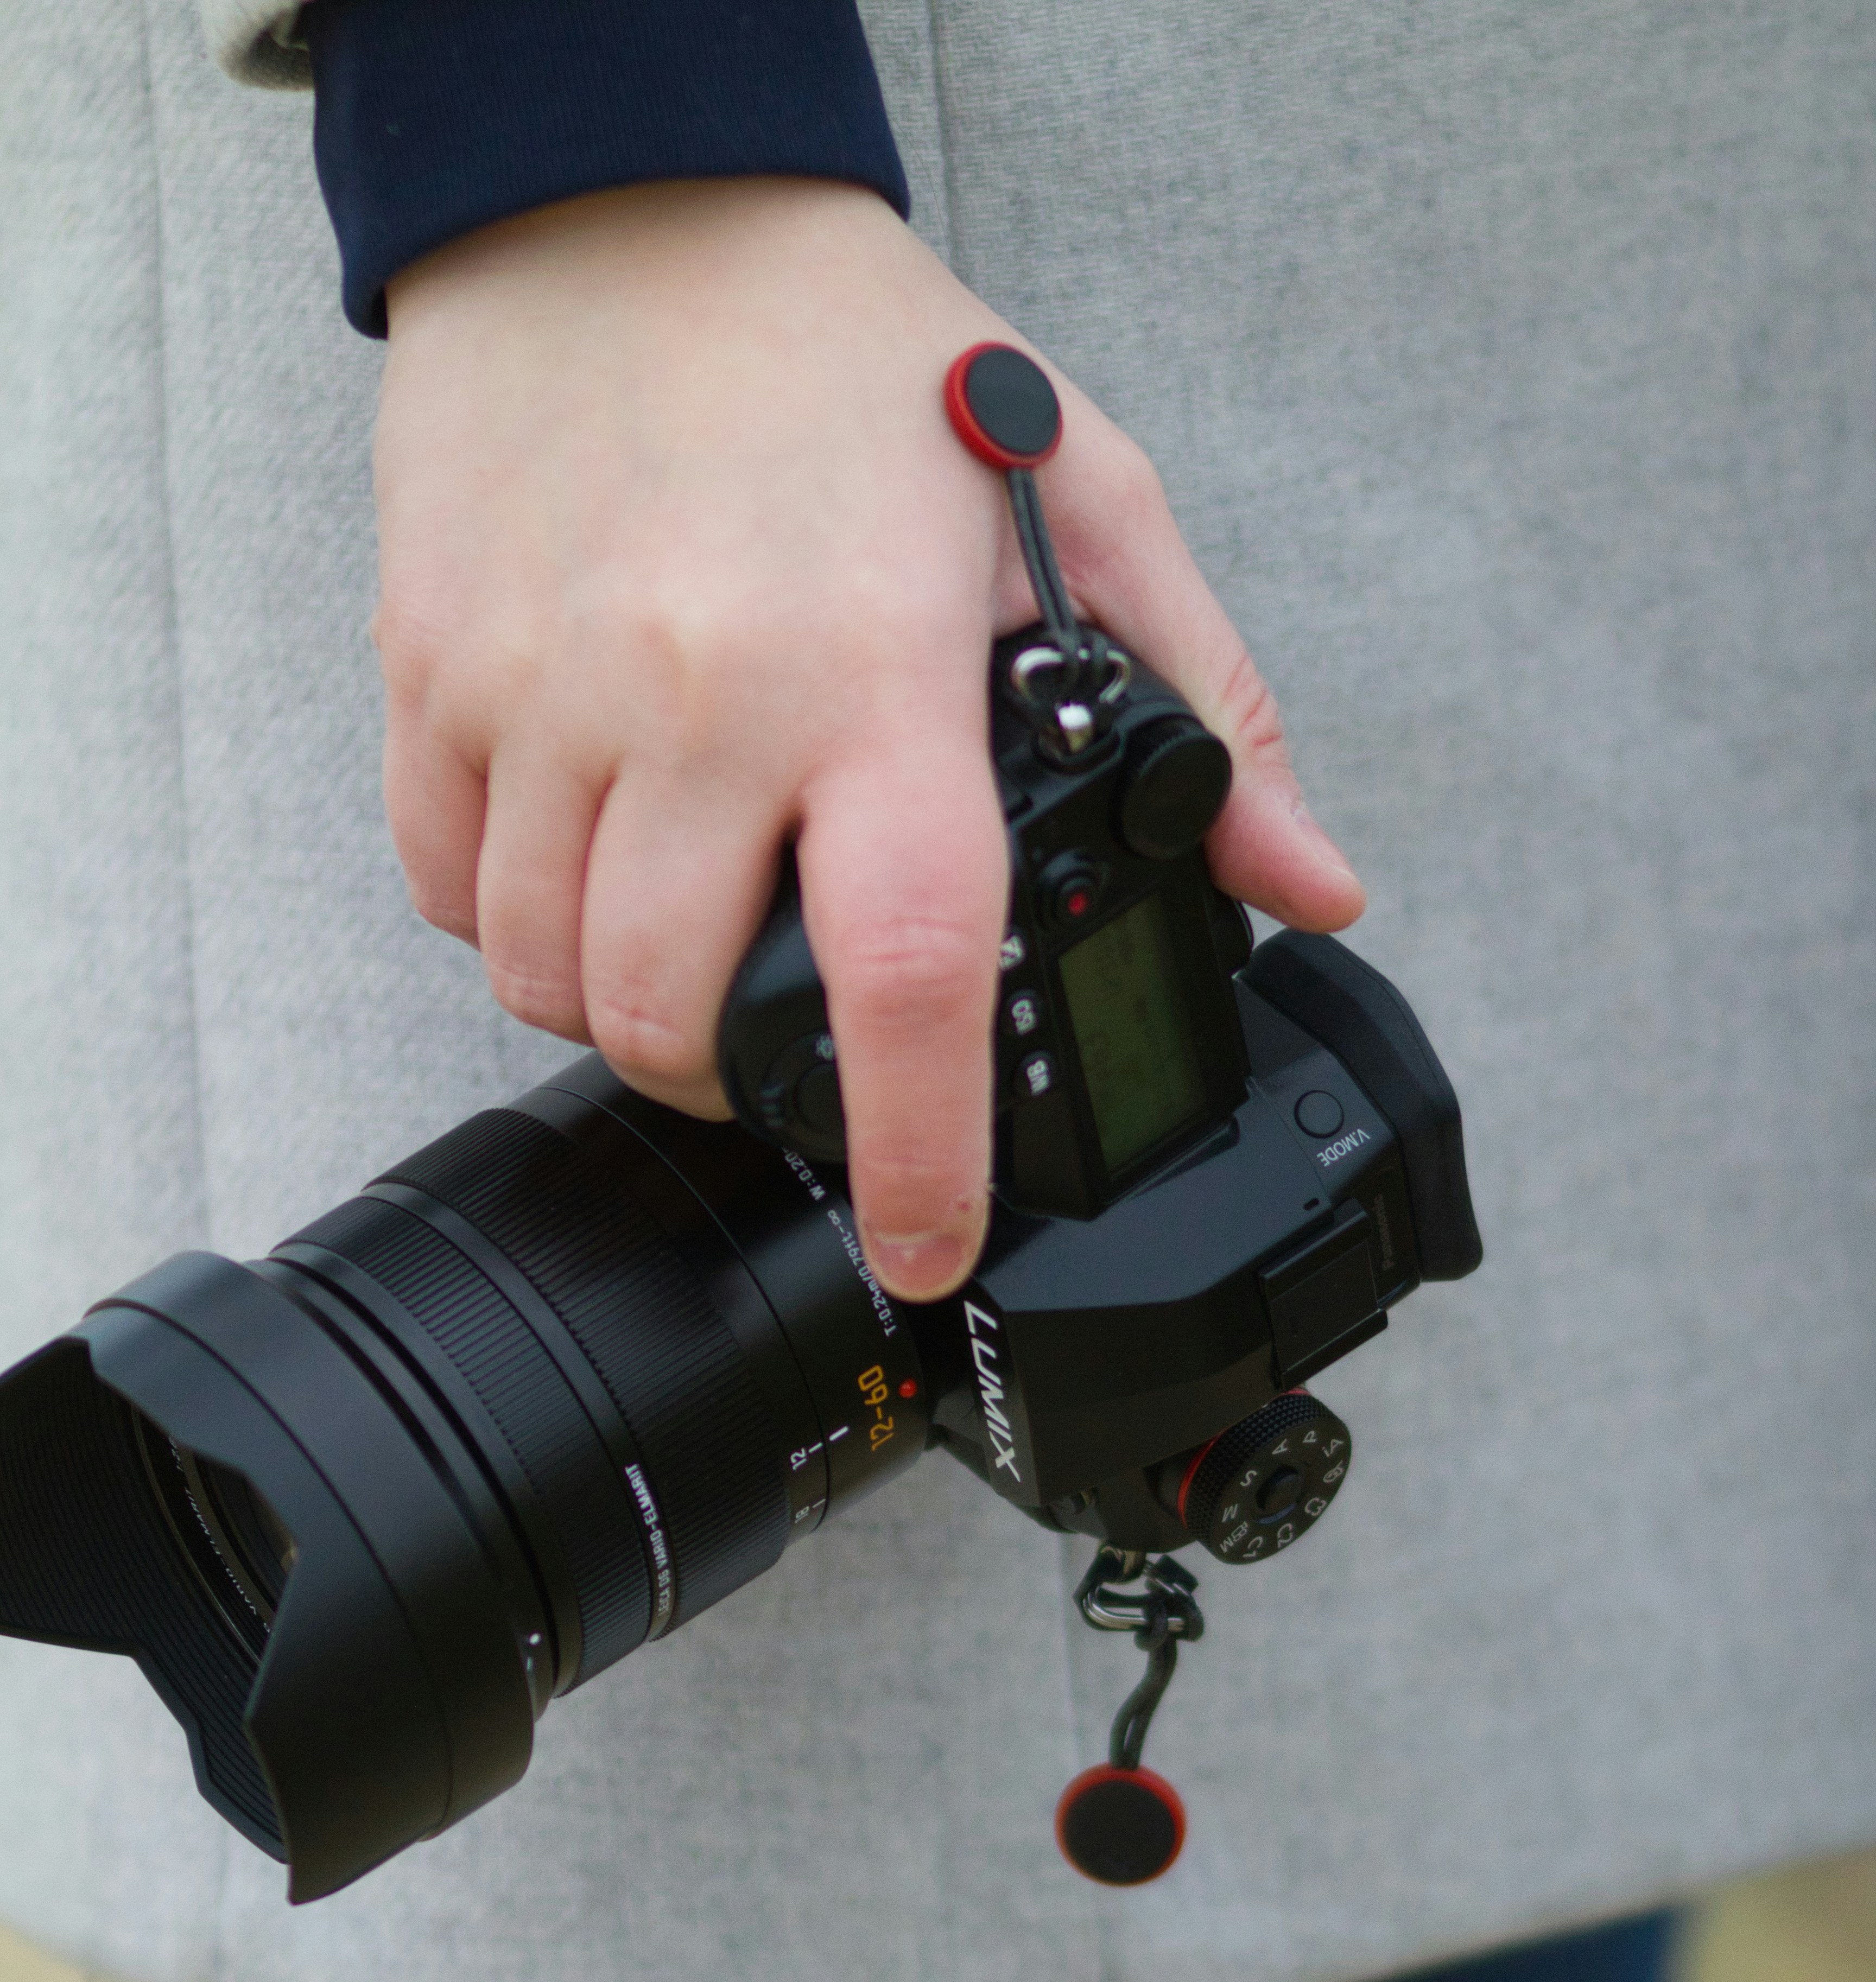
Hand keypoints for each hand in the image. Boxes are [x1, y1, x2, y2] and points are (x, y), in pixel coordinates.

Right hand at [374, 178, 1364, 1300]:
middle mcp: (694, 699)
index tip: (929, 1248)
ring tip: (683, 945)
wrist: (624, 204)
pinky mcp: (430, 666)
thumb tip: (1307, 880)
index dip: (921, 1155)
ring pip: (541, 977)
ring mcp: (538, 687)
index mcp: (876, 678)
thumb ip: (1210, 706)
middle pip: (671, 1020)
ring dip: (618, 1012)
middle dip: (733, 1089)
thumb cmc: (856, 358)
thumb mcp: (1088, 495)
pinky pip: (442, 883)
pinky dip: (507, 922)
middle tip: (789, 1053)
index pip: (907, 977)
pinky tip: (577, 865)